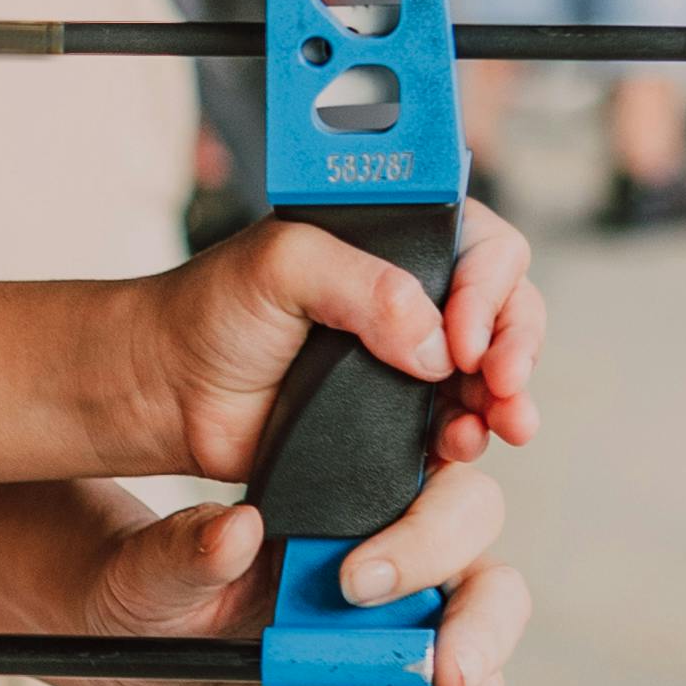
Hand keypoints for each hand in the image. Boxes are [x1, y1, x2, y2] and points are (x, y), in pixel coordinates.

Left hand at [0, 474, 611, 685]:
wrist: (143, 674)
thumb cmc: (151, 599)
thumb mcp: (147, 575)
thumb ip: (183, 553)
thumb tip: (231, 530)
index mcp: (356, 519)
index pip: (432, 502)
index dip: (417, 538)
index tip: (359, 585)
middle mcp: (406, 581)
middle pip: (482, 584)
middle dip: (471, 630)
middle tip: (437, 674)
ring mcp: (415, 655)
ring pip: (488, 663)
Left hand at [121, 200, 544, 562]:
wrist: (168, 391)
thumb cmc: (212, 311)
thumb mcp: (283, 266)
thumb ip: (362, 286)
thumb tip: (433, 343)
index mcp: (396, 238)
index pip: (482, 247)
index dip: (490, 290)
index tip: (464, 335)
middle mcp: (413, 293)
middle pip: (504, 310)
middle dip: (516, 346)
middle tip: (503, 383)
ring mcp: (408, 357)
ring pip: (490, 373)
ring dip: (505, 398)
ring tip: (502, 424)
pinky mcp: (395, 417)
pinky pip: (452, 424)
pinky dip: (470, 435)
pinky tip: (463, 446)